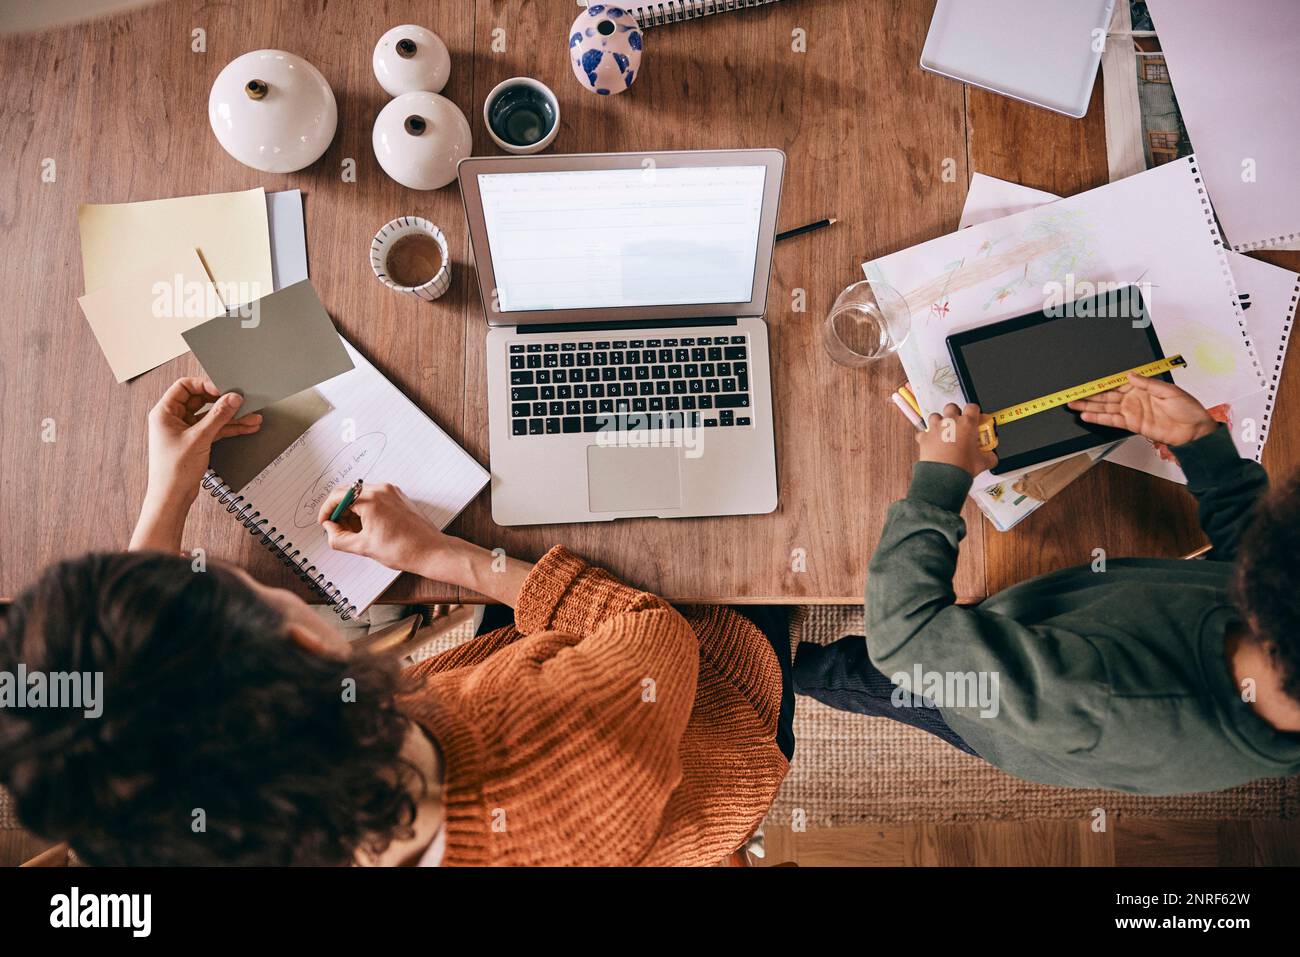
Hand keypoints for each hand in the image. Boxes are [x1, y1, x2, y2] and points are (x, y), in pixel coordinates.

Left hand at [145, 378, 261, 509]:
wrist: (172, 496)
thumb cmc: (173, 470)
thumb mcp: (199, 438)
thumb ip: (218, 416)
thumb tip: (233, 398)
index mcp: (164, 412)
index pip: (185, 386)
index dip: (205, 384)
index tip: (224, 390)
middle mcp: (173, 418)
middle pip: (201, 400)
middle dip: (223, 402)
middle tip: (241, 401)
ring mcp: (185, 430)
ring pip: (211, 416)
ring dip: (231, 417)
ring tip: (252, 416)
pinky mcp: (195, 441)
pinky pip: (215, 428)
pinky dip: (230, 428)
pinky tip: (246, 427)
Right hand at [319, 482, 468, 578]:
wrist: (430, 551)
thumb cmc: (403, 549)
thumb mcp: (363, 547)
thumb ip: (338, 538)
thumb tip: (329, 530)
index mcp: (371, 499)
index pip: (338, 496)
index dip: (327, 511)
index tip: (325, 523)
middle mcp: (382, 490)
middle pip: (348, 494)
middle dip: (340, 511)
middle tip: (338, 530)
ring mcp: (392, 492)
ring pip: (361, 496)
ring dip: (353, 511)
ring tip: (355, 532)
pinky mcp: (398, 497)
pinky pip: (375, 498)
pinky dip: (366, 509)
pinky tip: (368, 527)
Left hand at [917, 403, 998, 476]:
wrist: (944, 476)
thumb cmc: (962, 467)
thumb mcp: (983, 462)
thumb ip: (990, 456)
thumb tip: (992, 457)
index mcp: (967, 424)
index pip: (972, 407)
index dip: (974, 411)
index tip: (974, 418)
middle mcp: (950, 422)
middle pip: (951, 407)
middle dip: (955, 413)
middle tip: (958, 424)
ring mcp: (936, 428)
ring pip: (935, 416)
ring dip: (939, 421)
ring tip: (944, 431)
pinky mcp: (925, 437)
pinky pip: (923, 432)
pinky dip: (926, 436)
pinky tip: (931, 442)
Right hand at [1067, 374, 1216, 446]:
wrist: (1194, 431)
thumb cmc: (1188, 409)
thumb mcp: (1169, 390)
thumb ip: (1147, 383)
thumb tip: (1129, 375)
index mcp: (1142, 387)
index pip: (1116, 383)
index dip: (1101, 383)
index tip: (1087, 382)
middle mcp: (1134, 399)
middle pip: (1106, 396)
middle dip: (1088, 396)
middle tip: (1072, 395)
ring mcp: (1132, 412)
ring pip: (1105, 408)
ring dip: (1089, 407)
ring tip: (1074, 405)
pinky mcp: (1132, 424)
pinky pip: (1112, 420)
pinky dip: (1099, 419)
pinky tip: (1087, 417)